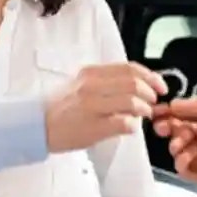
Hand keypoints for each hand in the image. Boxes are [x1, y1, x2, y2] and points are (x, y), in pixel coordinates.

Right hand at [44, 63, 166, 151]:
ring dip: (144, 110)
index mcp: (91, 73)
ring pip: (132, 103)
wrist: (36, 125)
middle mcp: (92, 86)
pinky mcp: (93, 126)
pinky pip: (124, 123)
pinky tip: (129, 127)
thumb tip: (136, 85)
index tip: (160, 85)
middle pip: (134, 84)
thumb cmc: (60, 108)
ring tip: (142, 116)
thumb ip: (106, 82)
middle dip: (150, 94)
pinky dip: (132, 126)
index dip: (151, 76)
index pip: (129, 68)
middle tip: (152, 102)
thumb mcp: (81, 84)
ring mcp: (92, 106)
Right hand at [151, 97, 196, 195]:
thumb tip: (173, 104)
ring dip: (175, 146)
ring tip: (181, 144)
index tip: (157, 113)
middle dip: (168, 130)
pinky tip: (185, 157)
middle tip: (163, 128)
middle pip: (178, 134)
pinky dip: (181, 164)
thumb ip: (196, 106)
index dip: (169, 115)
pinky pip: (188, 171)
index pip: (184, 117)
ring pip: (180, 153)